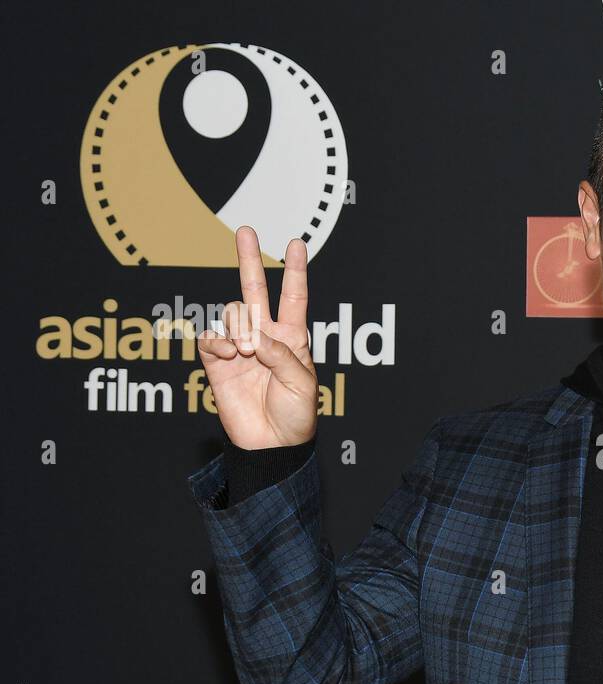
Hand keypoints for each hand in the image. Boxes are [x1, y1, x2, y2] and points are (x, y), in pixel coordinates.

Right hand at [198, 227, 317, 447]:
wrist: (272, 444)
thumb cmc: (296, 416)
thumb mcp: (302, 385)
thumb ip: (282, 356)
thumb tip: (254, 337)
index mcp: (292, 338)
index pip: (293, 297)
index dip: (295, 271)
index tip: (296, 243)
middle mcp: (264, 337)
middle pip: (255, 290)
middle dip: (250, 260)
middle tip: (247, 230)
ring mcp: (239, 348)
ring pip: (231, 314)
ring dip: (238, 327)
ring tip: (245, 353)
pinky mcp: (217, 363)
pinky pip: (210, 338)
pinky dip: (217, 342)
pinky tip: (227, 355)